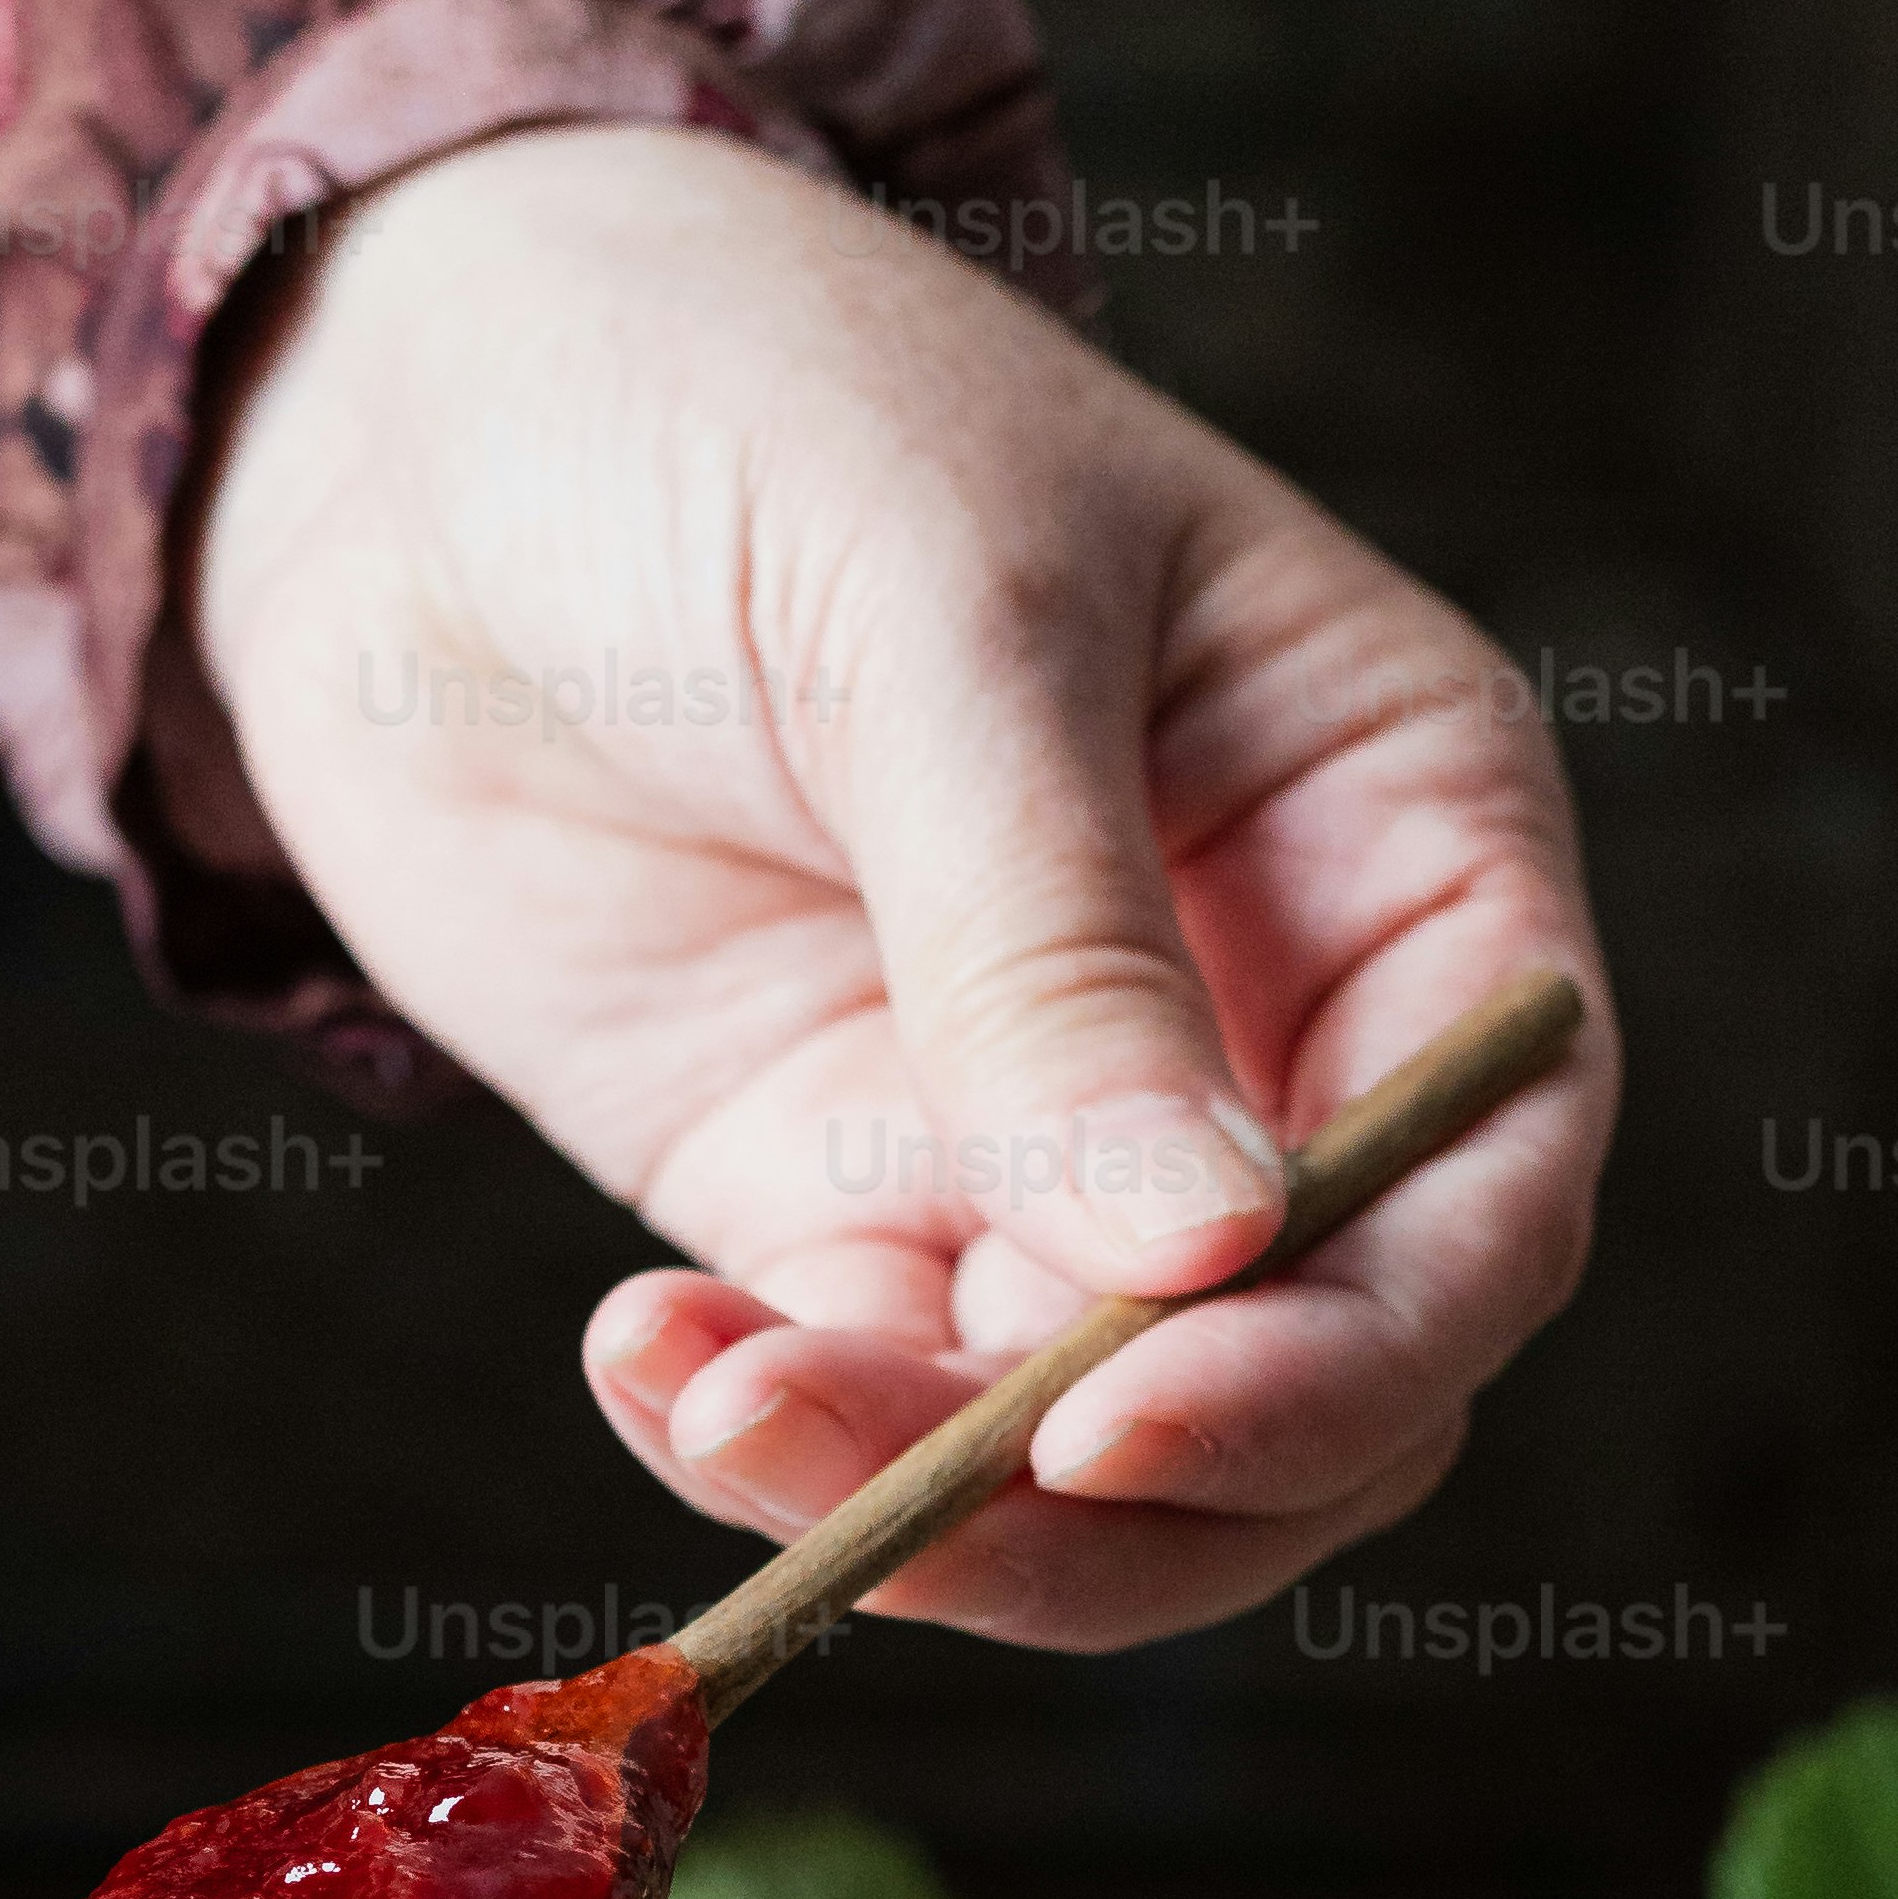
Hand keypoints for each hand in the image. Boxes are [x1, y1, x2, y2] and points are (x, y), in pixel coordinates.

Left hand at [186, 119, 1612, 1647]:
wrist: (409, 396)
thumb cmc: (737, 397)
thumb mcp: (936, 617)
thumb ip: (1054, 942)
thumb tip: (1197, 1254)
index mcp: (1393, 829)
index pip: (1488, 1175)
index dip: (1351, 1345)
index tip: (1124, 1415)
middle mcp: (1260, 1015)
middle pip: (1317, 1379)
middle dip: (1129, 1492)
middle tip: (904, 1502)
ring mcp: (1040, 1131)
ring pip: (1091, 1454)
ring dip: (922, 1500)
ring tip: (712, 1400)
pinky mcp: (825, 1195)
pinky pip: (865, 1410)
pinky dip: (767, 1442)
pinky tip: (644, 1357)